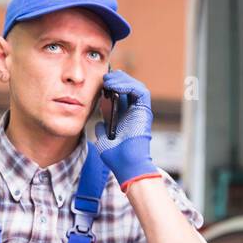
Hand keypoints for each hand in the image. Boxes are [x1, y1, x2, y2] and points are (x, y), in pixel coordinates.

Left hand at [93, 69, 158, 189]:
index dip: (108, 86)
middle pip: (126, 87)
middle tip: (103, 79)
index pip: (117, 94)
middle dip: (115, 79)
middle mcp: (132, 112)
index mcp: (122, 117)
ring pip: (134, 85)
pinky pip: (140, 91)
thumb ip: (101, 129)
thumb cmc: (116, 156)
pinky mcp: (145, 111)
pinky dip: (129, 85)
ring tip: (108, 81)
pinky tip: (116, 87)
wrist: (126, 164)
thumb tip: (99, 123)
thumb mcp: (102, 140)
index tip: (97, 85)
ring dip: (121, 80)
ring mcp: (139, 111)